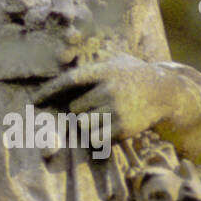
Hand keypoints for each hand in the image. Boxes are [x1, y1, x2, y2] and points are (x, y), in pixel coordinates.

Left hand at [30, 54, 200, 140]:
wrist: (165, 93)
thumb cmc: (135, 75)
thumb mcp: (117, 62)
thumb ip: (92, 67)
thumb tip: (61, 72)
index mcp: (105, 72)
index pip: (69, 81)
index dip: (49, 91)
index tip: (34, 100)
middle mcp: (109, 91)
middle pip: (75, 108)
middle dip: (80, 109)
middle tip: (95, 105)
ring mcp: (116, 111)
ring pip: (83, 124)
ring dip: (88, 123)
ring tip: (105, 115)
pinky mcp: (122, 129)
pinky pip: (96, 138)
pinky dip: (97, 135)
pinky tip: (109, 126)